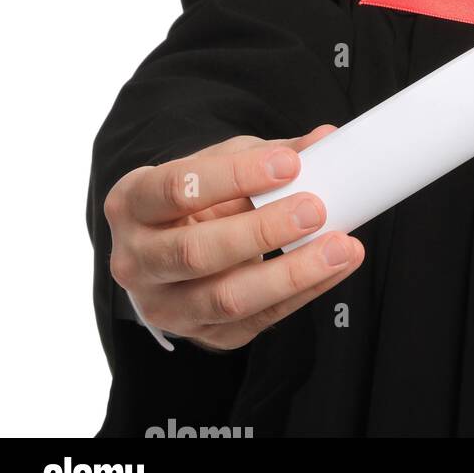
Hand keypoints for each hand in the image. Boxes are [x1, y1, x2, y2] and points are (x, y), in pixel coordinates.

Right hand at [104, 126, 364, 351]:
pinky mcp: (202, 334)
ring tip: (341, 247)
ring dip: (291, 274)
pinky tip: (337, 267)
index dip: (233, 176)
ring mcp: (165, 305)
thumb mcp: (223, 163)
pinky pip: (256, 320)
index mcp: (133, 204)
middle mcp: (136, 261)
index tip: (289, 165)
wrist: (175, 244)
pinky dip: (304, 293)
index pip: (177, 189)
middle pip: (196, 252)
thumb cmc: (199, 198)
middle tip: (315, 209)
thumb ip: (270, 153)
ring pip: (226, 298)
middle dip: (262, 232)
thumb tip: (327, 138)